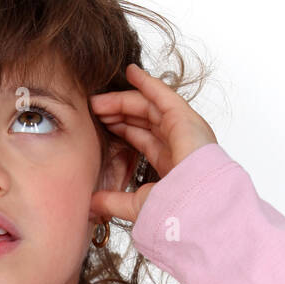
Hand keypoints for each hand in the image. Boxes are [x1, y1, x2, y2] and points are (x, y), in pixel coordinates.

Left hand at [88, 63, 217, 225]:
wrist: (194, 208)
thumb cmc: (175, 211)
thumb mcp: (136, 205)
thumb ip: (113, 202)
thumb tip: (90, 204)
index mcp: (170, 164)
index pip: (143, 139)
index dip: (122, 129)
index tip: (101, 124)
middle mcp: (178, 144)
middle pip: (143, 120)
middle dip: (118, 113)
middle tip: (94, 110)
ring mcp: (183, 129)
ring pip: (148, 107)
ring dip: (123, 100)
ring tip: (99, 100)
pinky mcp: (184, 118)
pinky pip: (162, 94)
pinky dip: (146, 82)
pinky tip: (131, 72)